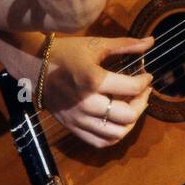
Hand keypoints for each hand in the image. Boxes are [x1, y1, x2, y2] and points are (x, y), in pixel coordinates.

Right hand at [42, 34, 154, 148]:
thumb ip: (125, 45)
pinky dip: (114, 136)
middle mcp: (87, 103)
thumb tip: (151, 42)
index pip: (131, 88)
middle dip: (141, 103)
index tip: (146, 77)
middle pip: (127, 115)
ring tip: (131, 108)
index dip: (145, 82)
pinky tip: (116, 122)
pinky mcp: (72, 127)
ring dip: (130, 122)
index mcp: (93, 80)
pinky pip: (99, 142)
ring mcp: (78, 118)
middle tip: (142, 93)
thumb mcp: (95, 45)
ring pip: (116, 134)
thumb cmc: (66, 52)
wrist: (33, 65)